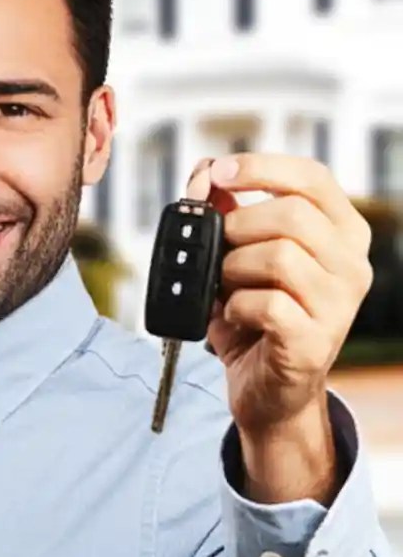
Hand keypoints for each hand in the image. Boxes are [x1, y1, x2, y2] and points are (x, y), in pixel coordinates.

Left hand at [185, 154, 372, 436]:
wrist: (269, 389)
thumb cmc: (257, 315)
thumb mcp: (239, 254)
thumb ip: (226, 210)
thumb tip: (204, 172)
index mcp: (341, 233)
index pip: (313, 178)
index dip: (261, 167)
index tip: (218, 172)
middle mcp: (351, 265)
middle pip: (292, 214)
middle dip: (238, 226)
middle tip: (221, 250)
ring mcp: (339, 305)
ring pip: (279, 256)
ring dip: (234, 270)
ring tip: (230, 288)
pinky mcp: (315, 342)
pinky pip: (267, 303)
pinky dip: (236, 306)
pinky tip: (237, 315)